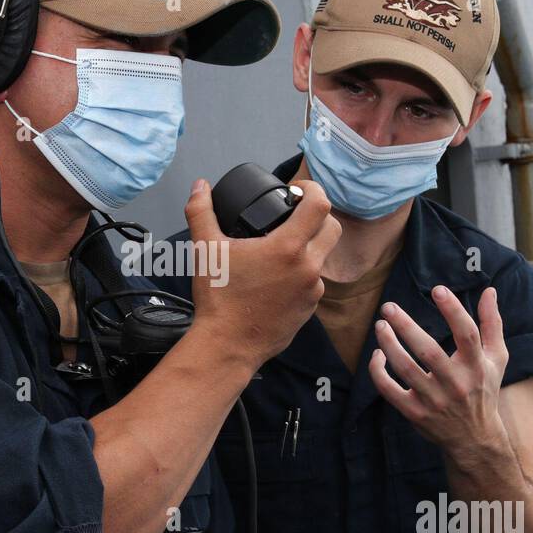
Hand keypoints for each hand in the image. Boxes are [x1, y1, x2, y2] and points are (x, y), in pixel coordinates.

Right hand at [184, 177, 340, 368]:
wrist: (228, 345)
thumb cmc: (219, 299)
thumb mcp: (205, 250)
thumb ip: (201, 212)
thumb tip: (200, 187)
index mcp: (287, 247)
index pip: (320, 205)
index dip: (313, 189)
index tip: (299, 190)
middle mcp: (307, 267)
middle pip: (332, 228)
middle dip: (318, 217)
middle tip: (295, 216)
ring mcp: (312, 290)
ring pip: (323, 258)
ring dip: (309, 248)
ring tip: (280, 250)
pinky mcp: (309, 309)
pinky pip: (314, 283)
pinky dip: (302, 275)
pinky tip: (277, 279)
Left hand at [368, 285, 509, 455]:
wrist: (475, 438)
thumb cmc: (484, 390)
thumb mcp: (496, 358)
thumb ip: (492, 324)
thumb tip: (489, 291)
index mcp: (476, 367)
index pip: (466, 334)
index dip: (452, 311)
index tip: (437, 290)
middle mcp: (455, 384)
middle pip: (428, 351)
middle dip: (406, 326)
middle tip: (389, 307)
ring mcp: (433, 400)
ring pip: (405, 369)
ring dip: (389, 345)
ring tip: (380, 325)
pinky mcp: (415, 413)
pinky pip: (390, 390)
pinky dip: (378, 372)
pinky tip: (377, 354)